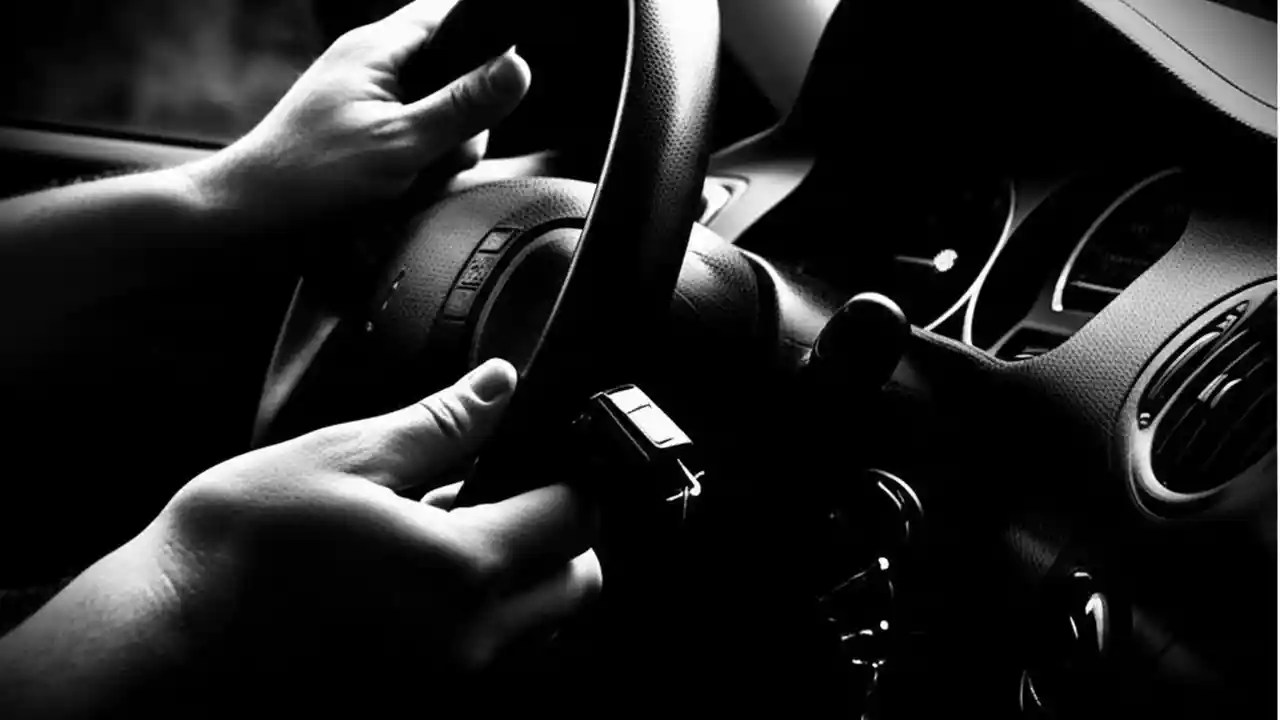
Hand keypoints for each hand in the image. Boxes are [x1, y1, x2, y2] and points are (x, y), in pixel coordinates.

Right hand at [0, 360, 599, 714]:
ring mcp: (447, 687)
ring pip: (542, 631)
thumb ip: (442, 424)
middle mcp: (472, 643)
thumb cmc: (239, 547)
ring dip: (529, 582)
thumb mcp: (344, 458)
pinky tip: (425, 591)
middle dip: (563, 534)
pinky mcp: (418, 709)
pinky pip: (491, 666)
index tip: (543, 454)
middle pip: (578, 585)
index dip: (571, 475)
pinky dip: (485, 625)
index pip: (577, 518)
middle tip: (506, 495)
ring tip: (458, 541)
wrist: (163, 643)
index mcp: (463, 569)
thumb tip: (501, 385)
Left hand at [183, 0, 531, 231]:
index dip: (486, 45)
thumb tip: (518, 69)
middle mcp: (369, 65)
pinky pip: (411, 138)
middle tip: (442, 152)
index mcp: (377, 48)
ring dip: (439, 149)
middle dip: (462, 119)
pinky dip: (417, 164)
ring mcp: (362, 99)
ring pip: (434, 112)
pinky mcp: (360, 131)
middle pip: (451, 72)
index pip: (451, 15)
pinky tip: (400, 187)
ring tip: (413, 177)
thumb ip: (463, 107)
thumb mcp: (402, 144)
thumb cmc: (309, 178)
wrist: (249, 219)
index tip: (496, 88)